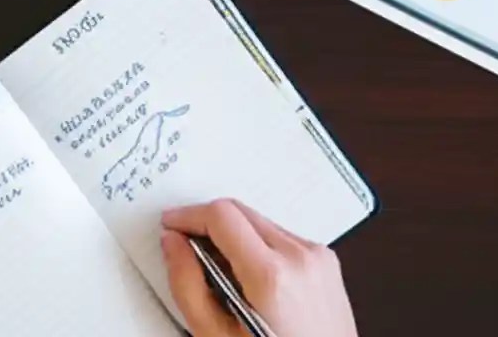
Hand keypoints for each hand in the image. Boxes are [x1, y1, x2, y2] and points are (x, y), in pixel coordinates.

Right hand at [160, 199, 358, 336]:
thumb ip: (187, 285)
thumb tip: (173, 244)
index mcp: (271, 276)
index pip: (221, 215)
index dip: (188, 215)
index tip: (172, 225)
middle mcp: (300, 257)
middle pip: (240, 211)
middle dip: (207, 223)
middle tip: (188, 249)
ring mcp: (317, 256)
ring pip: (259, 221)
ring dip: (233, 236)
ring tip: (224, 275)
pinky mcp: (326, 260)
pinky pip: (281, 236)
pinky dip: (258, 247)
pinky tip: (252, 279)